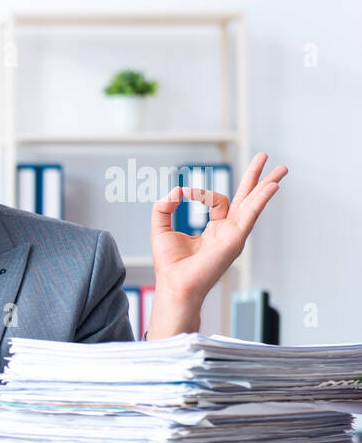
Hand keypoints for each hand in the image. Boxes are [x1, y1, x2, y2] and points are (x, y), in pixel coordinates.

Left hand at [147, 152, 287, 336]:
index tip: (182, 194)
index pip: (217, 200)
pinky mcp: (235, 238)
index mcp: (215, 229)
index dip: (199, 193)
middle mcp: (229, 231)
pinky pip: (251, 214)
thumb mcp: (161, 229)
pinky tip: (272, 187)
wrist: (175, 284)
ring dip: (267, 184)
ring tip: (282, 167)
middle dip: (256, 178)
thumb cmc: (170, 265)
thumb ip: (164, 208)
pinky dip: (261, 199)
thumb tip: (175, 190)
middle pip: (247, 198)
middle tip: (266, 158)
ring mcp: (235, 234)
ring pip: (253, 203)